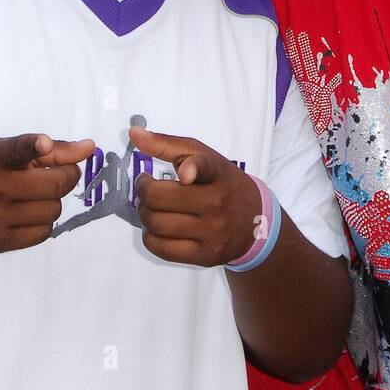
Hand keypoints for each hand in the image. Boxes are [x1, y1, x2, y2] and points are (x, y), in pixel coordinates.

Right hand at [0, 133, 93, 253]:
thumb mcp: (6, 150)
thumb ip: (51, 149)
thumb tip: (89, 148)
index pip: (15, 149)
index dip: (33, 145)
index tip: (44, 144)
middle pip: (56, 184)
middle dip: (67, 176)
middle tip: (59, 173)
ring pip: (55, 210)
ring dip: (54, 200)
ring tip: (34, 194)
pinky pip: (45, 232)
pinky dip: (44, 221)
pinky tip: (27, 212)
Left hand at [129, 127, 263, 267]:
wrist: (255, 222)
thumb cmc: (221, 183)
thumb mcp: (203, 157)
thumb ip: (167, 144)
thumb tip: (133, 133)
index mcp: (218, 173)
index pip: (204, 167)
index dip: (192, 168)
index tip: (184, 173)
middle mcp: (218, 204)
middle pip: (158, 198)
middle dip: (143, 190)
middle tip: (147, 187)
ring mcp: (213, 233)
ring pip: (155, 224)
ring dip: (144, 213)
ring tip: (152, 207)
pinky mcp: (205, 256)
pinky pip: (160, 248)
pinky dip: (149, 236)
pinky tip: (157, 227)